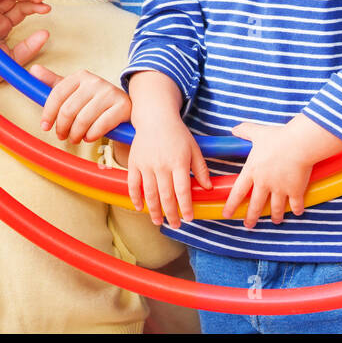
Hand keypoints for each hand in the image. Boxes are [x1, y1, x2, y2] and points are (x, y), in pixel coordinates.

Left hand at [30, 66, 131, 143]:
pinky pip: (100, 125)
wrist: (123, 110)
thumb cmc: (93, 103)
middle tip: (62, 136)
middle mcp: (95, 81)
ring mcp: (110, 92)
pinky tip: (89, 137)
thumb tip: (33, 70)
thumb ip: (53, 83)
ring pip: (83, 120)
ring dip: (76, 134)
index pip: (57, 94)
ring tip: (76, 138)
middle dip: (62, 128)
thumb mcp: (73, 92)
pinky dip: (91, 135)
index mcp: (80, 76)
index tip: (45, 127)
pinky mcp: (122, 106)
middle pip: (68, 110)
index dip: (48, 113)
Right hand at [126, 108, 211, 228]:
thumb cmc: (178, 134)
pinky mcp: (134, 163)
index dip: (186, 207)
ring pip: (149, 193)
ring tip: (158, 221)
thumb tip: (208, 188)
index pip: (183, 190)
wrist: (156, 117)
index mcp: (178, 162)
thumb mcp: (194, 148)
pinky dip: (135, 198)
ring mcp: (146, 165)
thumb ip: (201, 169)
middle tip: (175, 225)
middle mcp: (161, 165)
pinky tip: (139, 208)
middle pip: (166, 196)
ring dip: (154, 210)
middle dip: (171, 214)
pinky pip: (133, 184)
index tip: (189, 218)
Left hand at [222, 117, 341, 226]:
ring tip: (275, 221)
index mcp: (252, 172)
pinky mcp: (295, 191)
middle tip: (248, 225)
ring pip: (275, 208)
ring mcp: (280, 189)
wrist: (298, 144)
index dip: (231, 205)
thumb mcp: (257, 132)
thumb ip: (244, 131)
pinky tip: (296, 212)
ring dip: (275, 216)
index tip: (227, 214)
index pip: (238, 192)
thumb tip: (233, 129)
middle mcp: (264, 184)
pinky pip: (295, 204)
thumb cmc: (277, 137)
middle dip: (251, 217)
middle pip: (256, 205)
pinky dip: (296, 209)